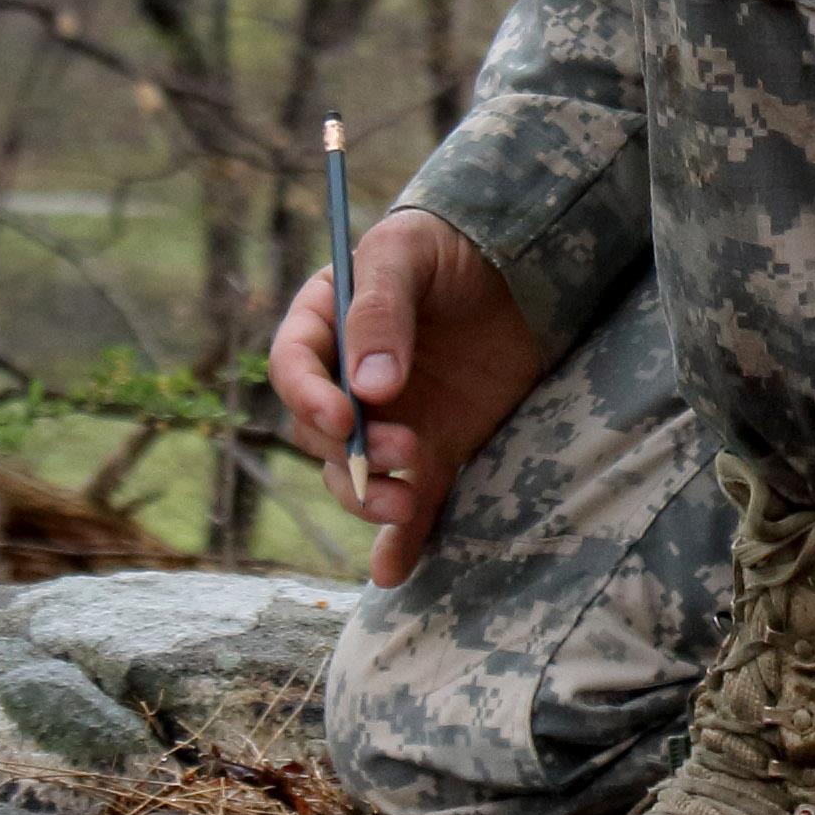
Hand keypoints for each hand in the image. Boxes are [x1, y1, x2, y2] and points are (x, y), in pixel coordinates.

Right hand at [269, 207, 548, 589]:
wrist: (523, 265)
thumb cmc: (450, 244)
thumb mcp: (408, 252)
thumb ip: (383, 310)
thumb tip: (369, 389)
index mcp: (323, 324)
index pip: (292, 368)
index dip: (309, 398)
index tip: (344, 418)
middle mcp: (344, 382)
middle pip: (318, 435)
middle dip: (350, 453)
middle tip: (402, 449)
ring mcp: (387, 419)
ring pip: (352, 476)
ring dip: (369, 497)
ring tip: (408, 499)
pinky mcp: (432, 448)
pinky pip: (407, 503)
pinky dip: (396, 541)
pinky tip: (392, 570)